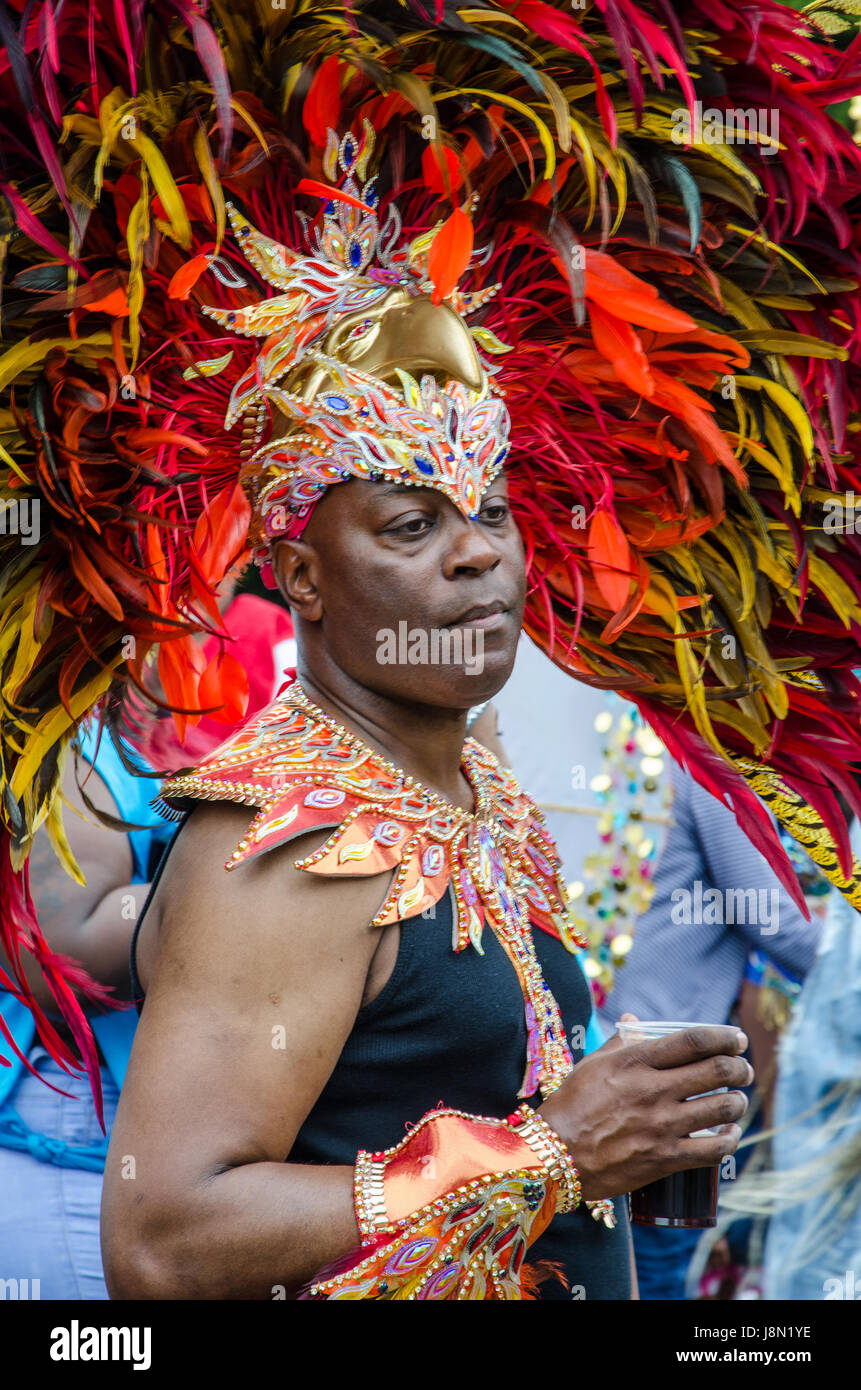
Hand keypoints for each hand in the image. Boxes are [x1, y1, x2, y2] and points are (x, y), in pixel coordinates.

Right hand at [539, 1016, 752, 1199]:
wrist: (555, 1154)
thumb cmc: (571, 1105)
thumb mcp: (591, 1064)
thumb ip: (619, 1042)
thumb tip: (633, 1019)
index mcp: (636, 1062)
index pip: (694, 1041)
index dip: (724, 1037)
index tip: (737, 1039)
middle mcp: (654, 1090)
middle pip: (718, 1070)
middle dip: (739, 1067)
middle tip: (742, 1069)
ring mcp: (662, 1126)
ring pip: (723, 1107)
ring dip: (738, 1101)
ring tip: (736, 1099)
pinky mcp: (665, 1159)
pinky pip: (714, 1150)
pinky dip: (729, 1139)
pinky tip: (729, 1133)